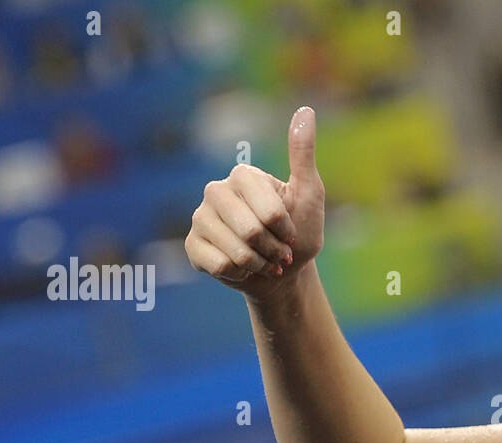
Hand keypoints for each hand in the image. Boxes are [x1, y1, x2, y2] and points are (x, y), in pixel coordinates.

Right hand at [185, 106, 325, 298]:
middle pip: (250, 231)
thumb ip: (303, 155)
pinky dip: (239, 274)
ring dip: (259, 264)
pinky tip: (242, 268)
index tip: (291, 232)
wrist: (282, 273)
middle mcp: (216, 191)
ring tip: (263, 260)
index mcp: (243, 175)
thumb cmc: (298, 233)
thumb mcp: (309, 194)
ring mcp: (200, 217)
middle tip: (279, 251)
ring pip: (235, 252)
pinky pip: (218, 265)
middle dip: (273, 250)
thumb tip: (305, 110)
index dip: (285, 230)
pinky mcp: (192, 245)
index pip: (269, 211)